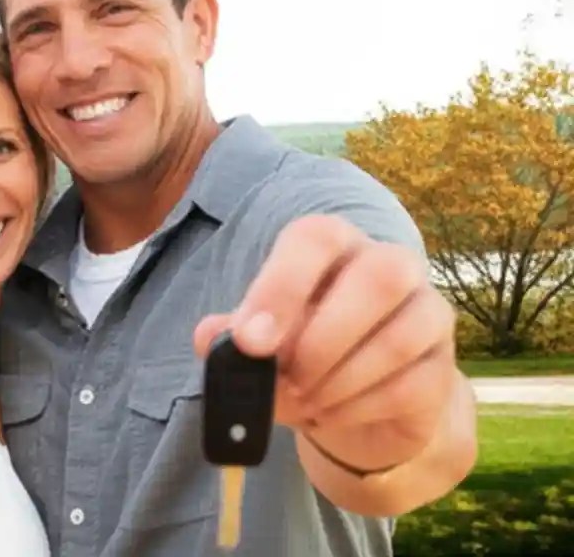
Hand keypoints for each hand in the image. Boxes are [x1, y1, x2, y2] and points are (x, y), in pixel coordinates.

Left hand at [193, 214, 457, 472]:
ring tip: (302, 402)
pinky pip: (410, 386)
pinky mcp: (442, 367)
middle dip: (322, 339)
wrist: (353, 404)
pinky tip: (329, 415)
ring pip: (398, 339)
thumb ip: (233, 334)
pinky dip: (358, 409)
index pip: (316, 238)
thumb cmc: (299, 352)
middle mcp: (390, 266)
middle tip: (287, 380)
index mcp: (334, 245)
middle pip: (380, 277)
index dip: (281, 286)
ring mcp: (427, 313)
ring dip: (337, 382)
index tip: (250, 341)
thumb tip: (212, 337)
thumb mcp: (258, 342)